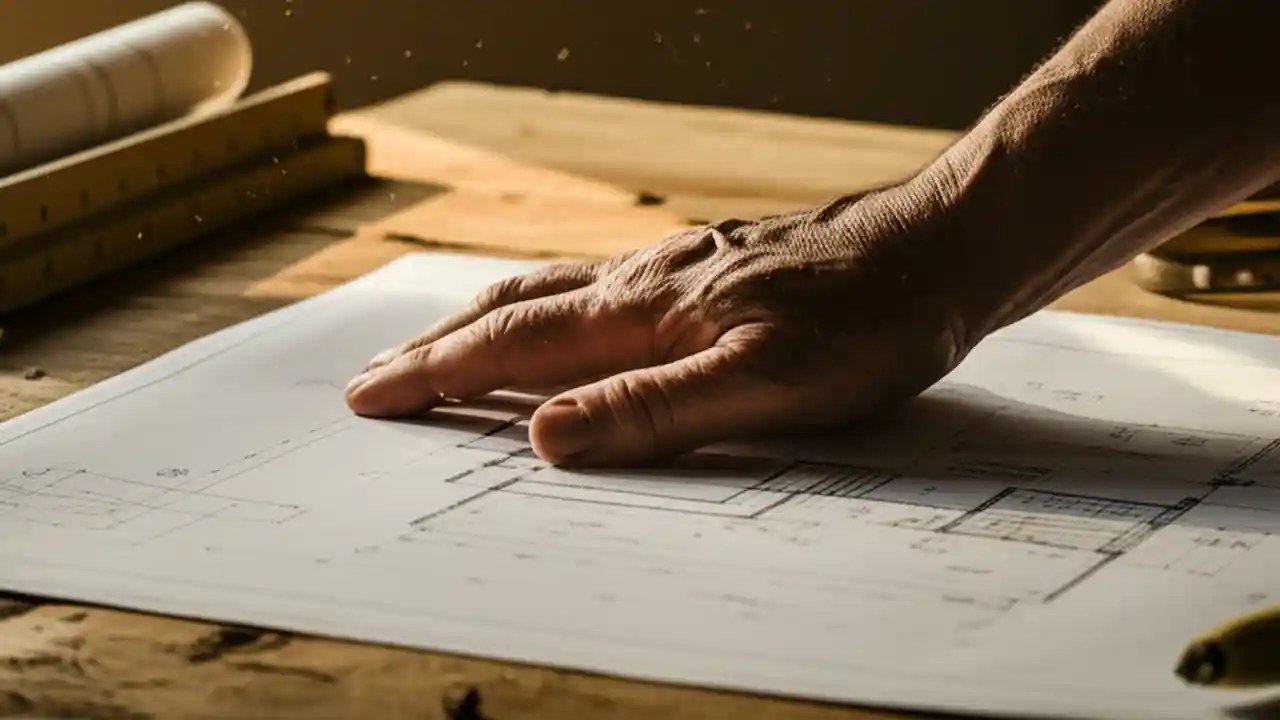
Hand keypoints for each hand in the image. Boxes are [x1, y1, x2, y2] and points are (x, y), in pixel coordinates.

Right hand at [344, 186, 975, 465]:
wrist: (937, 249)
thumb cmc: (866, 320)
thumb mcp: (766, 385)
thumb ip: (654, 411)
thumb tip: (545, 437)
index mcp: (644, 311)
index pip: (513, 345)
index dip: (437, 375)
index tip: (371, 397)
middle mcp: (644, 280)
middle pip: (514, 309)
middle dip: (436, 348)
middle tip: (374, 377)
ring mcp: (674, 268)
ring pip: (552, 290)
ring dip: (483, 321)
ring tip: (441, 345)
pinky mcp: (707, 267)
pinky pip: (597, 285)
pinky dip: (546, 305)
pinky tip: (566, 316)